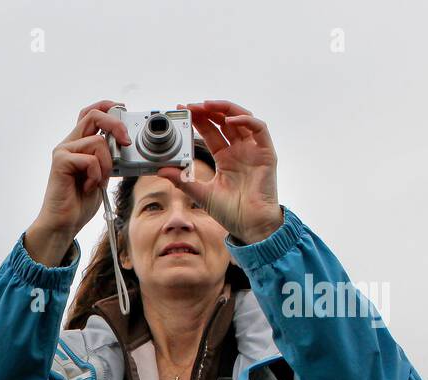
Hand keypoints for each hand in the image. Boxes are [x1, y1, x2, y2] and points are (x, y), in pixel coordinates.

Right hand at [26, 99, 132, 262]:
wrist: (63, 224)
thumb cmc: (79, 203)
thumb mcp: (101, 175)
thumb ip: (108, 158)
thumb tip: (124, 144)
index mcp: (78, 145)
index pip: (90, 114)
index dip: (108, 107)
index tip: (123, 111)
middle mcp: (69, 144)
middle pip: (93, 115)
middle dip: (116, 124)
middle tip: (125, 142)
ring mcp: (63, 152)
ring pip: (97, 142)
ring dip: (106, 164)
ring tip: (98, 181)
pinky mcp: (61, 162)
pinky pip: (90, 159)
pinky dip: (95, 175)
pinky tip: (88, 187)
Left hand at [156, 100, 283, 244]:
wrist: (249, 225)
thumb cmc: (230, 212)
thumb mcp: (200, 193)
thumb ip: (182, 180)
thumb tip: (161, 170)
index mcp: (225, 158)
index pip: (210, 131)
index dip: (197, 120)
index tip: (182, 112)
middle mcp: (239, 150)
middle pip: (224, 121)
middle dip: (207, 111)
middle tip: (190, 106)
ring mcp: (253, 150)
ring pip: (241, 119)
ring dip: (224, 109)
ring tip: (207, 105)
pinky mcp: (266, 153)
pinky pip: (259, 129)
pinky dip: (245, 120)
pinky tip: (229, 120)